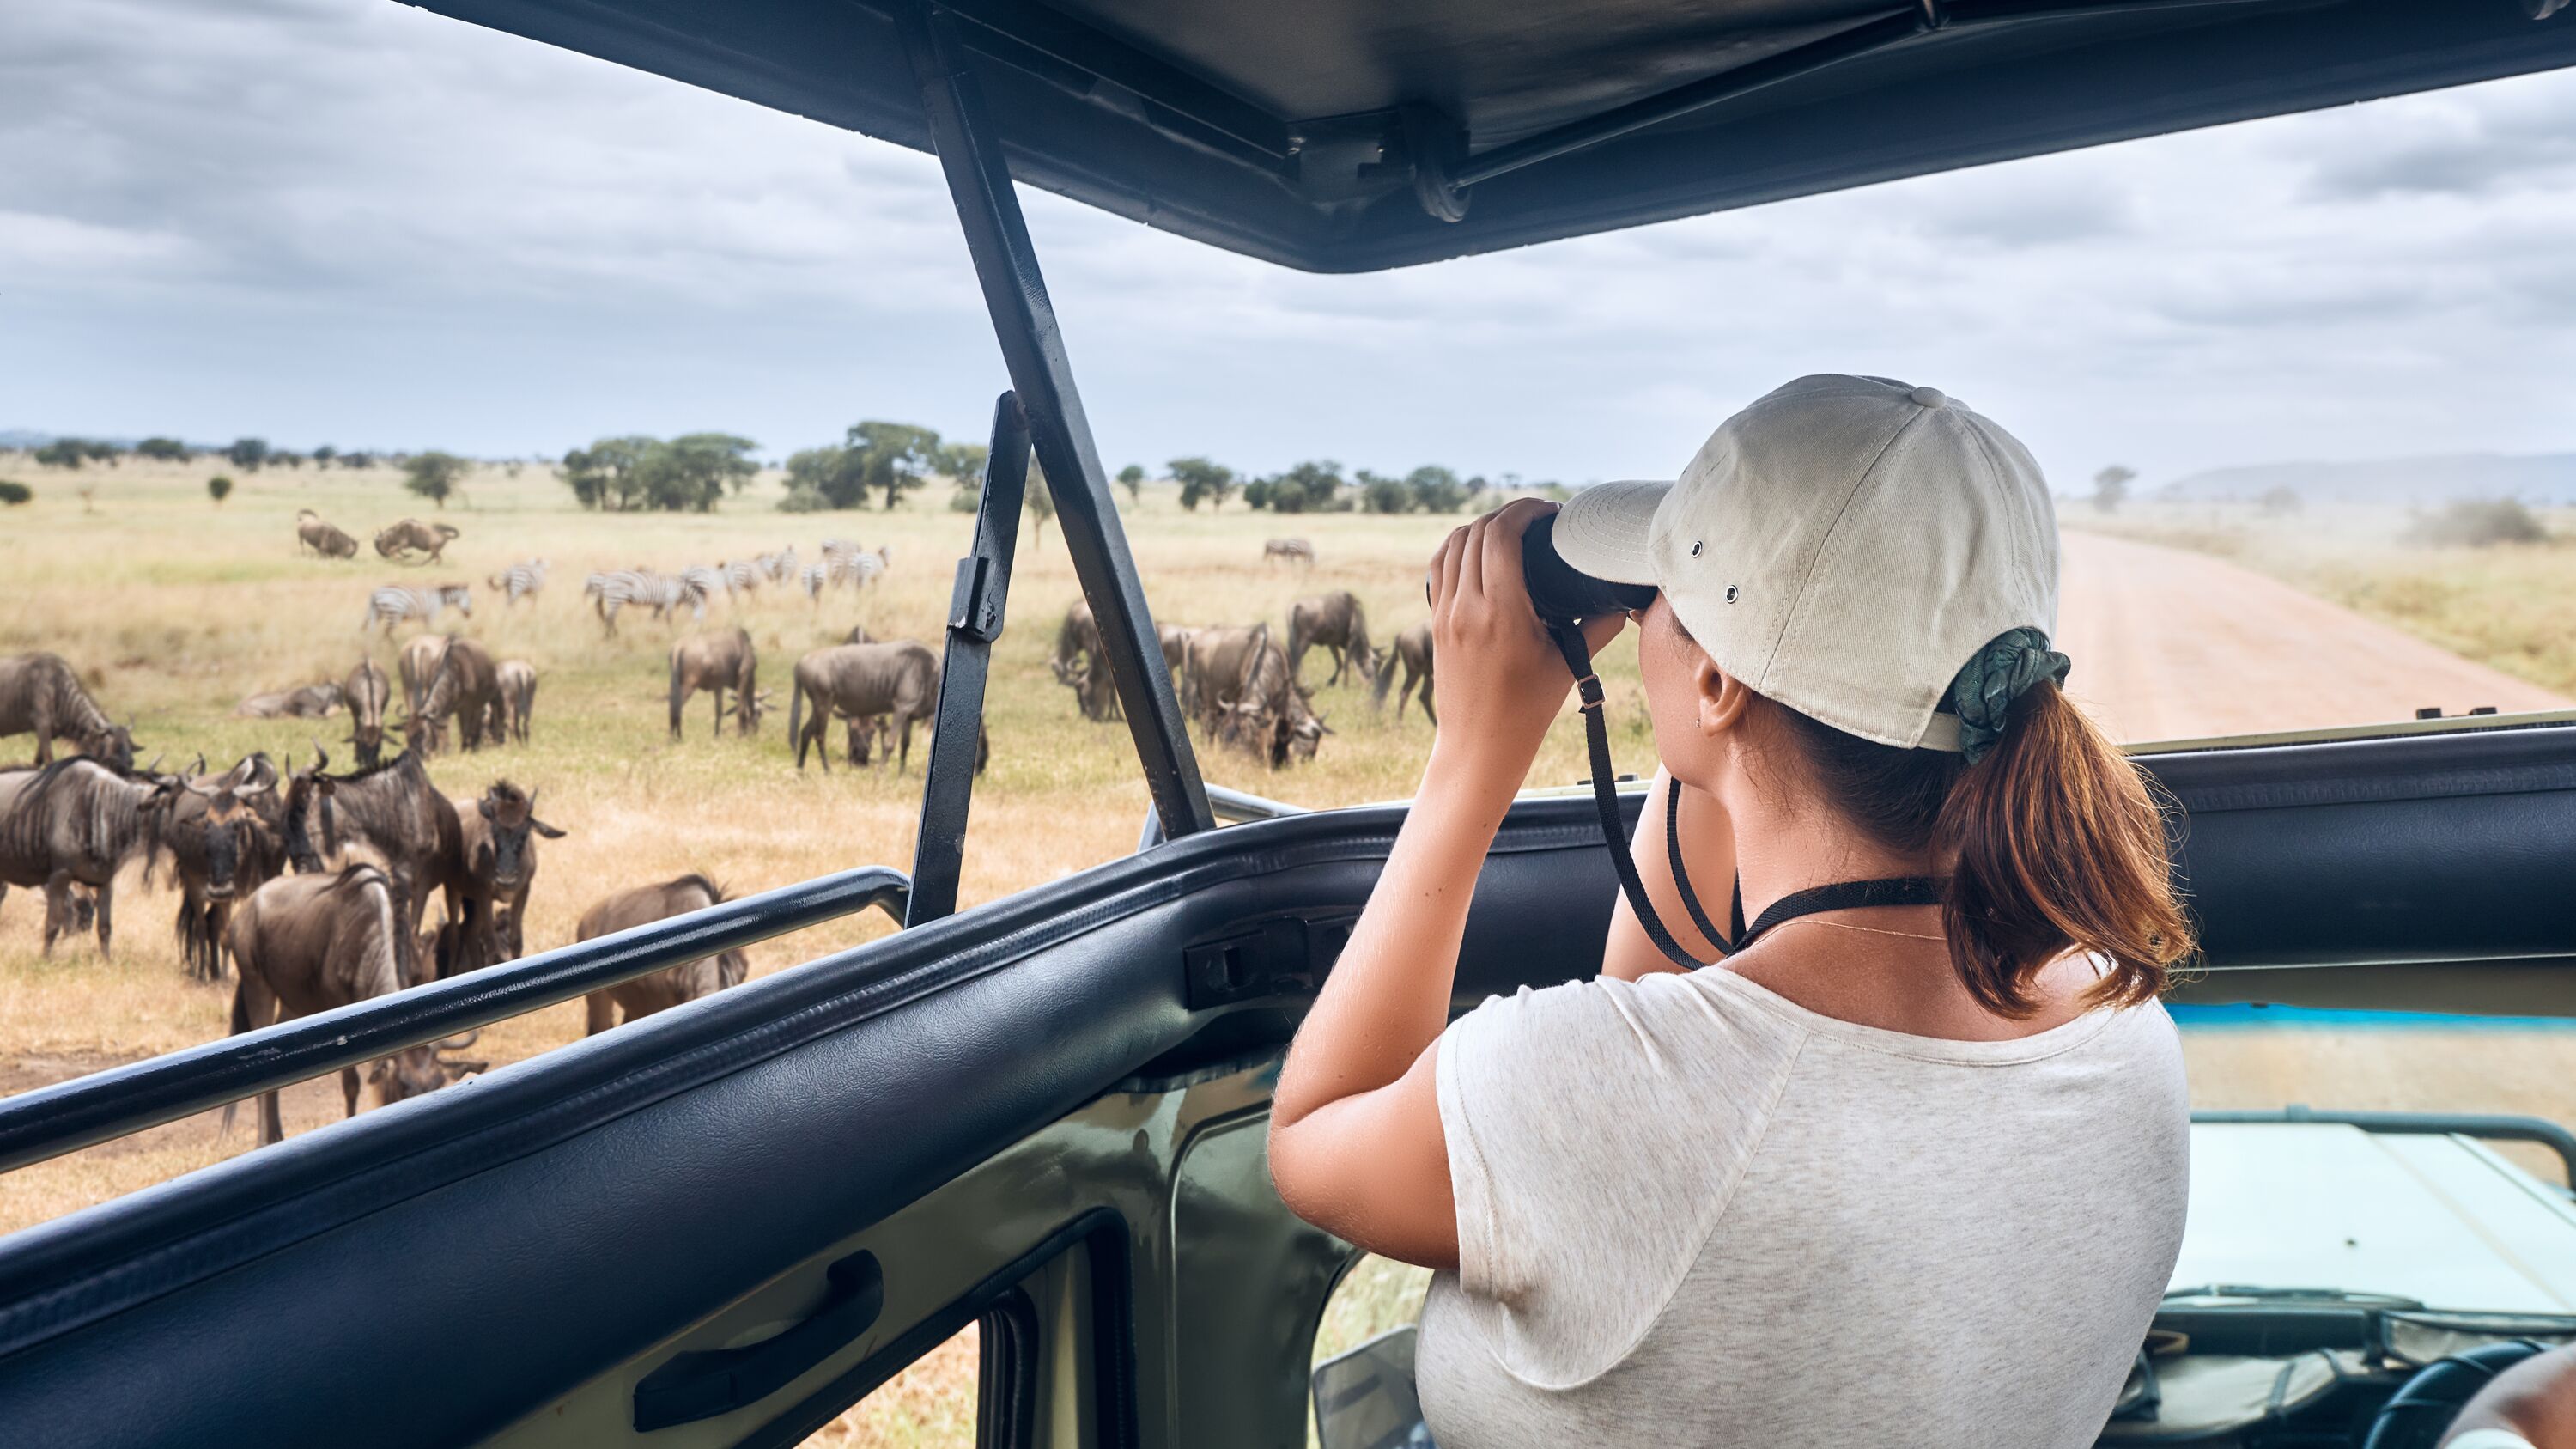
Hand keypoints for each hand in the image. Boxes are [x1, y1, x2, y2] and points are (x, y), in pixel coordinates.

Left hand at [1426, 499, 1626, 787]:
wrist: (1479, 747)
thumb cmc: (1527, 711)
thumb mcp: (1567, 666)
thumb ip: (1597, 627)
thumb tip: (1625, 600)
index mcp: (1501, 613)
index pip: (1501, 535)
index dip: (1524, 510)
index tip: (1549, 510)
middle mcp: (1466, 608)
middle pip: (1476, 532)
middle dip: (1507, 514)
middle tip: (1537, 518)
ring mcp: (1445, 614)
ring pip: (1452, 545)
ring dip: (1480, 526)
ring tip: (1510, 528)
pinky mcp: (1436, 624)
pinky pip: (1439, 568)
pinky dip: (1457, 548)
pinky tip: (1478, 551)